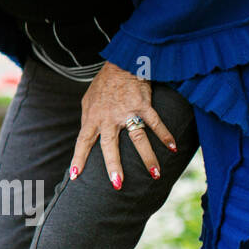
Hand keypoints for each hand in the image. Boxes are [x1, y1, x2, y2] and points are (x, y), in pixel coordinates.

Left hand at [71, 61, 176, 189]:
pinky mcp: (143, 105)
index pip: (83, 141)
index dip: (79, 158)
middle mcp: (108, 117)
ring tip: (156, 174)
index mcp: (93, 118)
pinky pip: (155, 123)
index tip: (74, 175)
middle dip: (113, 165)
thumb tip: (87, 137)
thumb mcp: (89, 101)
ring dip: (148, 157)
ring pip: (137, 138)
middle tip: (117, 184)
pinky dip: (165, 135)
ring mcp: (126, 111)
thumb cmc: (103, 85)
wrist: (120, 64)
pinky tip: (174, 147)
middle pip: (110, 145)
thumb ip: (88, 120)